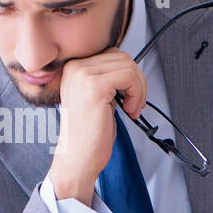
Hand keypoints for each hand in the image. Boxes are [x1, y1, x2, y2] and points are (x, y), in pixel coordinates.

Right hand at [48, 50, 145, 204]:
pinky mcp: (95, 86)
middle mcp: (75, 68)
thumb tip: (130, 69)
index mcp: (73, 69)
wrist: (77, 157)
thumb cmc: (88, 134)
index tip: (129, 96)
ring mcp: (83, 75)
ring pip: (128, 66)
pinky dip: (137, 93)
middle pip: (122, 58)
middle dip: (136, 81)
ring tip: (132, 108)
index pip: (112, 55)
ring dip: (138, 89)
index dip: (127, 75)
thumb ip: (107, 80)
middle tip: (134, 104)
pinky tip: (129, 110)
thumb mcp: (96, 98)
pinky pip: (129, 77)